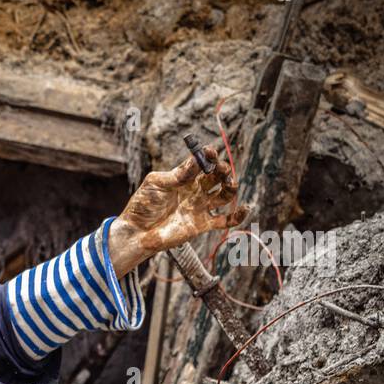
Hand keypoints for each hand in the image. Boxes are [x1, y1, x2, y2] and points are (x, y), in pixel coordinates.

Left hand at [108, 144, 248, 274]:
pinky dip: (238, 215)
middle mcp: (195, 191)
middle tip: (219, 168)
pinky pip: (225, 220)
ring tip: (230, 183)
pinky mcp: (202, 224)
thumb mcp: (156, 183)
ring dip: (231, 186)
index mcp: (183, 178)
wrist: (137, 232)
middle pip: (217, 176)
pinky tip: (245, 208)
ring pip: (224, 194)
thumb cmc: (143, 205)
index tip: (209, 152)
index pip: (202, 163)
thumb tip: (197, 160)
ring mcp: (200, 207)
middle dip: (222, 170)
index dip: (208, 156)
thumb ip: (178, 174)